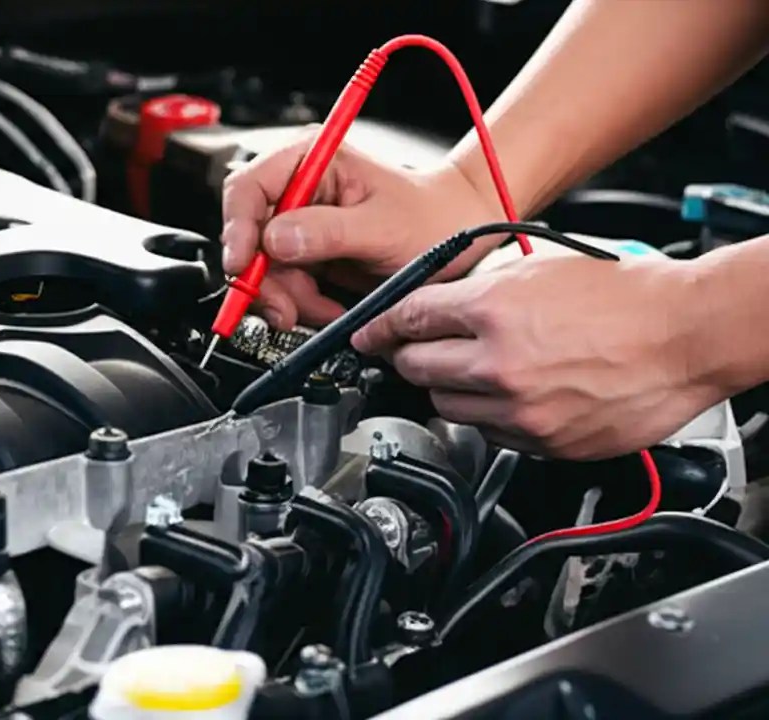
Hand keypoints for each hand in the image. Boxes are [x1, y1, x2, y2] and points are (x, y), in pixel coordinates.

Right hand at [220, 135, 503, 330]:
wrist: (460, 240)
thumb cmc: (433, 219)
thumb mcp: (383, 226)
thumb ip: (328, 232)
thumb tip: (277, 241)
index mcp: (311, 159)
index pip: (248, 189)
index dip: (237, 230)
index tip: (242, 267)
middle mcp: (299, 188)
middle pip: (248, 235)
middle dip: (264, 278)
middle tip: (283, 308)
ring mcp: (300, 223)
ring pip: (263, 267)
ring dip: (286, 297)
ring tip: (322, 308)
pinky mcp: (307, 254)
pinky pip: (283, 284)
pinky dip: (300, 303)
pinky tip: (326, 306)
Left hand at [351, 255, 717, 459]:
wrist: (685, 335)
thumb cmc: (625, 296)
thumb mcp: (539, 268)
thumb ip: (480, 290)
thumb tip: (437, 306)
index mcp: (493, 309)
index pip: (408, 318)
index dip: (382, 328)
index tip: (371, 336)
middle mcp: (498, 362)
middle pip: (416, 369)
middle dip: (410, 358)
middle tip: (417, 352)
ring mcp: (519, 407)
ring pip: (446, 407)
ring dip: (449, 390)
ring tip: (479, 372)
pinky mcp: (542, 440)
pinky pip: (490, 433)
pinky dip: (491, 416)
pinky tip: (514, 394)